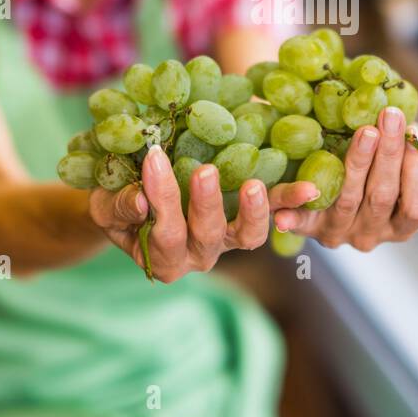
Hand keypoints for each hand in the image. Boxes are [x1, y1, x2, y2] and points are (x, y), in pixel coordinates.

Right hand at [88, 144, 318, 281]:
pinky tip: (309, 190)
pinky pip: (273, 217)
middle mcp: (198, 257)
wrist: (134, 201)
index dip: (160, 196)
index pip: (163, 231)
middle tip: (203, 172)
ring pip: (248, 236)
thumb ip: (120, 207)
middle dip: (205, 204)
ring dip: (256, 211)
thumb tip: (139, 199)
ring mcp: (227, 241)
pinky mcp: (248, 221)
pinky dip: (289, 204)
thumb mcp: (107, 205)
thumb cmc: (116, 204)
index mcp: (161, 259)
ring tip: (257, 186)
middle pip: (207, 236)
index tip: (153, 157)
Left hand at [273, 107, 417, 251]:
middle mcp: (371, 234)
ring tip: (365, 132)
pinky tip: (283, 215)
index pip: (417, 208)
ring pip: (348, 200)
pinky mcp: (307, 226)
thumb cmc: (389, 159)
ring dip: (358, 163)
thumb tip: (417, 138)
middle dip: (389, 156)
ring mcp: (338, 232)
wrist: (343, 161)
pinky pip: (301, 222)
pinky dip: (293, 218)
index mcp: (402, 225)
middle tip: (389, 118)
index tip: (414, 133)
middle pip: (382, 198)